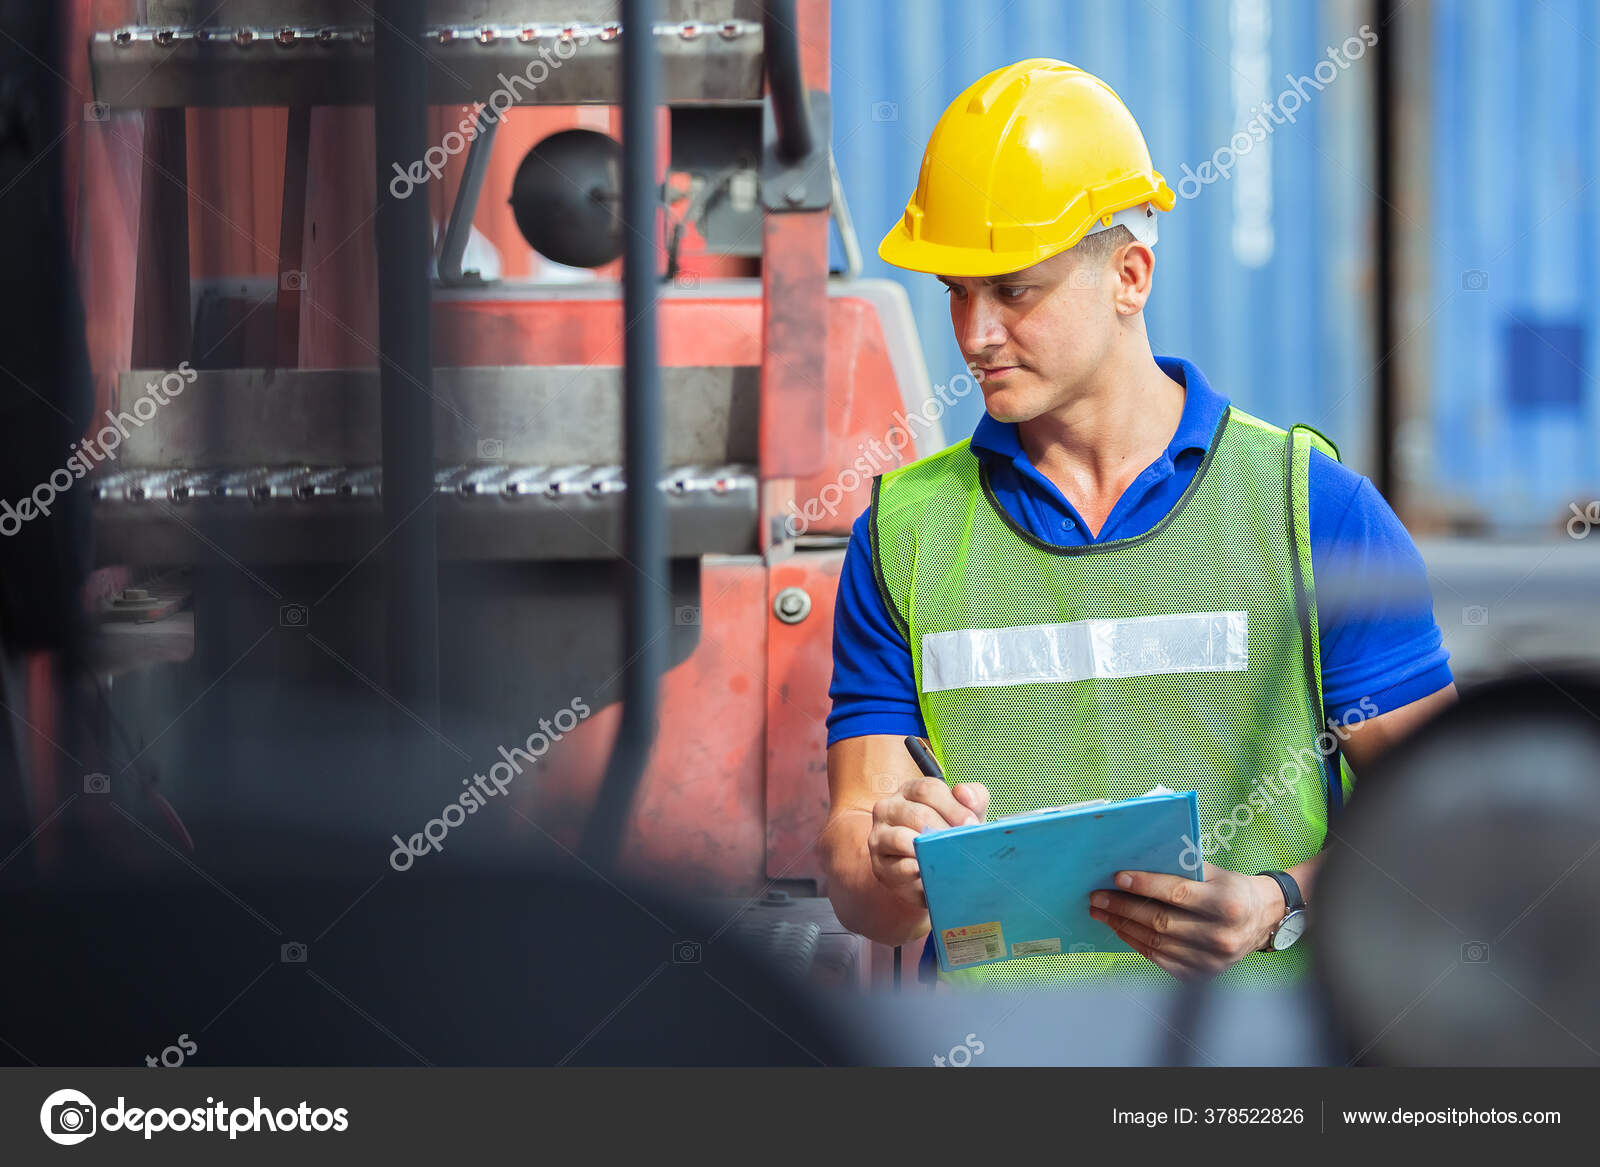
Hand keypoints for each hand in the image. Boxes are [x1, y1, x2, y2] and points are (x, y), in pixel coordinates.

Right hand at [867, 778, 989, 910]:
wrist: (924, 874)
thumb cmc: (944, 836)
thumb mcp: (961, 815)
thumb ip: (972, 797)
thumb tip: (964, 792)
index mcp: (910, 791)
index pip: (928, 790)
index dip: (953, 807)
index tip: (972, 824)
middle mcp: (889, 808)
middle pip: (917, 814)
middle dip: (944, 831)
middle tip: (962, 845)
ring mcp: (880, 836)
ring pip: (902, 838)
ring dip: (929, 849)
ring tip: (947, 857)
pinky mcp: (880, 864)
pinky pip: (898, 866)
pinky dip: (916, 870)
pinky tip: (929, 871)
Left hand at [1087, 864, 1282, 981]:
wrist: (1260, 921)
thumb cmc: (1231, 889)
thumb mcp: (1215, 872)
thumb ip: (1182, 867)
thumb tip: (1136, 860)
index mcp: (1227, 903)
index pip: (1178, 893)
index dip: (1145, 885)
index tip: (1117, 878)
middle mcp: (1221, 935)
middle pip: (1161, 921)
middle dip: (1123, 907)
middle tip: (1097, 897)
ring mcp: (1211, 959)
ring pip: (1156, 943)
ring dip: (1122, 926)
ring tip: (1101, 912)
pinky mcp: (1201, 974)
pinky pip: (1159, 959)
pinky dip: (1135, 943)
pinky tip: (1120, 928)